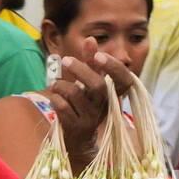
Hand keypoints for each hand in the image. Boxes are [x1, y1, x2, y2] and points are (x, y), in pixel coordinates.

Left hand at [45, 39, 137, 165]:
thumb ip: (90, 62)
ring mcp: (90, 119)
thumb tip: (90, 38)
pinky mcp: (75, 128)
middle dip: (81, 70)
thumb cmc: (84, 105)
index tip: (99, 56)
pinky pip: (63, 108)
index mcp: (112, 94)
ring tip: (55, 84)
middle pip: (98, 86)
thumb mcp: (89, 83)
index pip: (125, 80)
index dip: (114, 67)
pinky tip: (54, 98)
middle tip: (66, 60)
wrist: (78, 139)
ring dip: (62, 85)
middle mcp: (105, 106)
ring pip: (76, 95)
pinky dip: (55, 99)